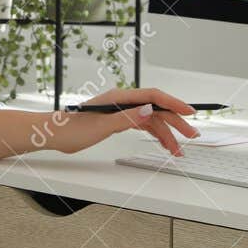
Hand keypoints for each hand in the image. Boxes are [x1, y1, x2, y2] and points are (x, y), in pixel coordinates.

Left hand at [44, 87, 197, 156]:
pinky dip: (154, 135)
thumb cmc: (72, 129)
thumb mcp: (101, 126)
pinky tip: (164, 144)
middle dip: (175, 122)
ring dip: (166, 134)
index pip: (153, 97)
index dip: (173, 103)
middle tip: (191, 136)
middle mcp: (123, 102)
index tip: (189, 111)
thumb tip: (149, 110)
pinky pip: (143, 126)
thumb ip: (126, 118)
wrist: (55, 134)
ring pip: (151, 120)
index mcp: (120, 97)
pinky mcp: (119, 120)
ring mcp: (122, 111)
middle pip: (156, 109)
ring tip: (178, 150)